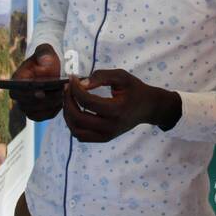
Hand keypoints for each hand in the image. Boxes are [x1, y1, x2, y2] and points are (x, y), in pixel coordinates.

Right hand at [5, 45, 63, 121]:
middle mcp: (19, 96)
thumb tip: (43, 70)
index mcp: (16, 81)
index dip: (27, 95)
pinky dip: (54, 110)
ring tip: (63, 95)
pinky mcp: (38, 113)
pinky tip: (62, 101)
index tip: (41, 92)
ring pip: (36, 113)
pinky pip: (45, 116)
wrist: (52, 70)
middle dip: (44, 101)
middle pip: (26, 106)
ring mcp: (27, 106)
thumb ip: (44, 55)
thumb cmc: (46, 60)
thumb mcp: (45, 52)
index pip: (16, 92)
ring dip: (51, 106)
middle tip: (59, 93)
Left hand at [62, 69, 179, 143]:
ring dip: (68, 114)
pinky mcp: (104, 138)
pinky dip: (73, 124)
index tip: (73, 78)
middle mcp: (110, 127)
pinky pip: (81, 136)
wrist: (148, 107)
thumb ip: (101, 76)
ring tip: (69, 100)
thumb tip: (81, 83)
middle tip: (67, 89)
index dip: (75, 89)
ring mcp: (107, 135)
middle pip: (78, 118)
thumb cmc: (135, 89)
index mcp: (116, 110)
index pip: (87, 102)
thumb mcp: (121, 76)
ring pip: (76, 130)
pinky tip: (76, 111)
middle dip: (68, 101)